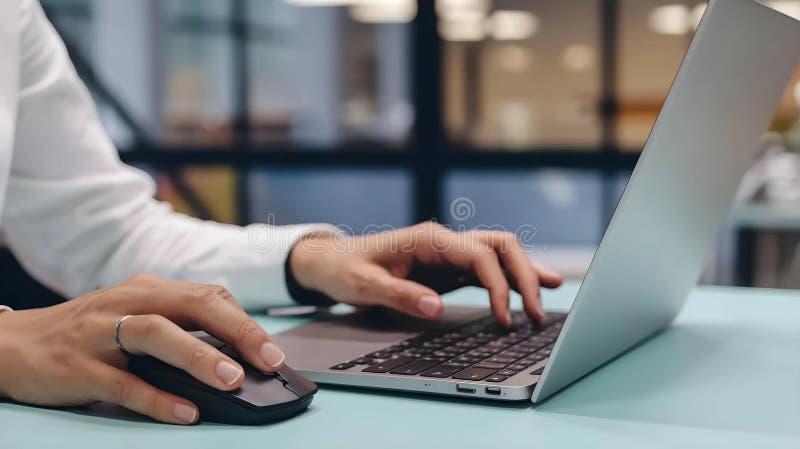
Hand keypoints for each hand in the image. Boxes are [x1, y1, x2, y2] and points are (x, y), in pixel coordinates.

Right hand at [0, 274, 284, 424]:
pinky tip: (185, 412)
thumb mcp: (133, 316)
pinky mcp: (77, 367)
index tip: (273, 350)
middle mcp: (127, 303)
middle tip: (268, 360)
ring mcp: (100, 334)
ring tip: (232, 380)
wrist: (13, 344)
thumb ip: (177, 327)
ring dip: (198, 356)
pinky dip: (156, 398)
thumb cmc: (86, 332)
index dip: (245, 322)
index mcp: (148, 289)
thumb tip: (233, 356)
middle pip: (191, 306)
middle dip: (236, 331)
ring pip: (156, 334)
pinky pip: (122, 382)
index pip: (208, 295)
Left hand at [289, 221, 562, 326]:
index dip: (499, 285)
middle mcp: (444, 241)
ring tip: (552, 294)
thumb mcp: (363, 286)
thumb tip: (436, 307)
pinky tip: (528, 292)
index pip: (479, 255)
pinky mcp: (448, 267)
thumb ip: (399, 295)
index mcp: (428, 239)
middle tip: (537, 313)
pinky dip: (510, 279)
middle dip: (524, 276)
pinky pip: (487, 268)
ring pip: (499, 253)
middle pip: (500, 247)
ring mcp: (448, 253)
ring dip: (524, 273)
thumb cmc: (344, 270)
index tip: (505, 319)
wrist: (330, 261)